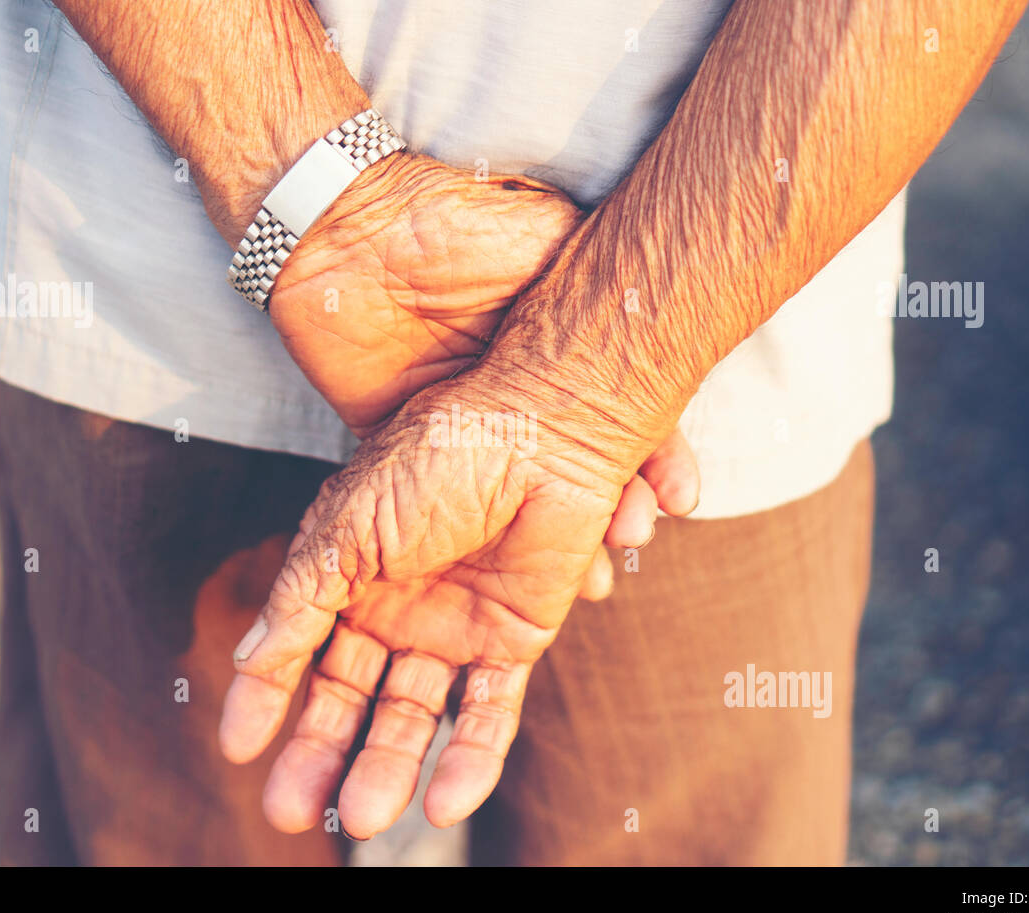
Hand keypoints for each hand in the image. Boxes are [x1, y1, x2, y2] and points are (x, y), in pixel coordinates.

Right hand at [219, 367, 660, 837]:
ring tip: (365, 819)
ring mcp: (456, 628)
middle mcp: (399, 609)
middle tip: (292, 812)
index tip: (238, 749)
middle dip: (322, 756)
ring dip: (389, 768)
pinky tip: (446, 802)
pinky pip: (490, 714)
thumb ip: (300, 597)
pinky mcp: (514, 639)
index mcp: (350, 576)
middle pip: (353, 700)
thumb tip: (250, 664)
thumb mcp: (345, 526)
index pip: (300, 654)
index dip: (268, 701)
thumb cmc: (435, 454)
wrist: (537, 427)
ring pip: (416, 718)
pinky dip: (471, 760)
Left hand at [269, 151, 698, 551]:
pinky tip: (509, 573)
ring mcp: (453, 425)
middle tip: (633, 537)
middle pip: (569, 468)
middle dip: (609, 509)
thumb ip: (599, 285)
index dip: (651, 456)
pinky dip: (470, 544)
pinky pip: (434, 508)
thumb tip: (671, 324)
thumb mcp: (552, 242)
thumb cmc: (456, 223)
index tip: (678, 496)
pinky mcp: (394, 440)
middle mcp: (506, 395)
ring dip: (555, 540)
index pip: (613, 415)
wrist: (350, 228)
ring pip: (511, 499)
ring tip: (591, 573)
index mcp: (549, 351)